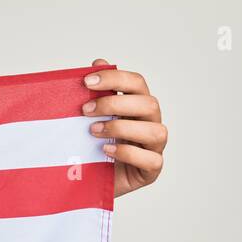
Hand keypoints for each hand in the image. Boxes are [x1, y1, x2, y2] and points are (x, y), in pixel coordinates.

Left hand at [82, 58, 166, 197]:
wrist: (86, 180)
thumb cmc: (89, 144)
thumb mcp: (86, 117)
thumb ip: (94, 92)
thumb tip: (98, 62)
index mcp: (136, 106)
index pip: (137, 83)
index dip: (115, 78)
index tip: (86, 81)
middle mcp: (149, 123)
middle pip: (149, 103)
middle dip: (115, 103)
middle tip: (85, 110)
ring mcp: (154, 147)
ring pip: (156, 131)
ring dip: (122, 128)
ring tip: (93, 131)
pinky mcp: (151, 170)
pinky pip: (152, 160)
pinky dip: (129, 153)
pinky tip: (106, 150)